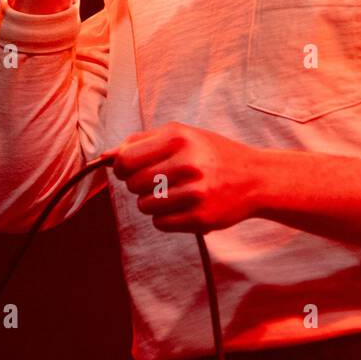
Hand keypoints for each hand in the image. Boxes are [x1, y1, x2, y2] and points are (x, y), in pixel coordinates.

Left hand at [110, 122, 264, 232]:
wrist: (255, 178)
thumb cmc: (212, 154)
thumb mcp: (181, 135)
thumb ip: (142, 142)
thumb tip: (106, 156)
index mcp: (178, 138)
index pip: (125, 160)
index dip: (120, 167)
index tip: (128, 170)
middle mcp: (187, 164)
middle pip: (132, 185)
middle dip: (139, 185)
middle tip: (158, 180)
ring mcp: (195, 193)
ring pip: (144, 206)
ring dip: (152, 202)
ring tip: (174, 193)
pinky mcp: (201, 218)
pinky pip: (160, 223)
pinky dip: (166, 217)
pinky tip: (183, 206)